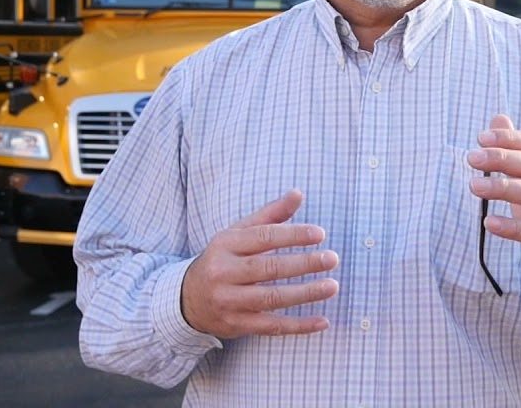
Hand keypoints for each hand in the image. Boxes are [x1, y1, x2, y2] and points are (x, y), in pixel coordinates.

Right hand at [181, 189, 339, 337]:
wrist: (187, 298)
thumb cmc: (223, 259)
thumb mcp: (238, 233)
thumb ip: (270, 215)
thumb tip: (298, 194)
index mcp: (226, 244)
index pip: (264, 237)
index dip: (293, 234)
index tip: (320, 234)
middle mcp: (224, 273)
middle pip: (269, 268)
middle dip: (304, 263)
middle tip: (332, 258)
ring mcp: (229, 301)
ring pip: (272, 298)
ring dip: (305, 293)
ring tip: (332, 285)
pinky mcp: (236, 325)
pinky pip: (272, 327)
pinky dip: (299, 326)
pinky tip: (322, 321)